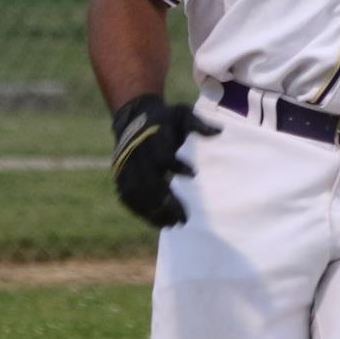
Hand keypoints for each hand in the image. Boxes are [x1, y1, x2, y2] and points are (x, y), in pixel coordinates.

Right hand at [109, 94, 220, 227]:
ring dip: (153, 211)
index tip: (194, 174)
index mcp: (153, 138)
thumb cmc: (165, 118)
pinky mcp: (120, 175)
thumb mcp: (182, 114)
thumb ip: (198, 124)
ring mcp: (126, 166)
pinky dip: (140, 211)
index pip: (162, 155)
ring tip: (172, 224)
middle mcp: (137, 153)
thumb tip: (219, 131)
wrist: (133, 116)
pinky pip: (127, 197)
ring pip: (137, 193)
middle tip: (184, 218)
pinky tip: (156, 222)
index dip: (176, 165)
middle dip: (166, 202)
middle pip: (149, 181)